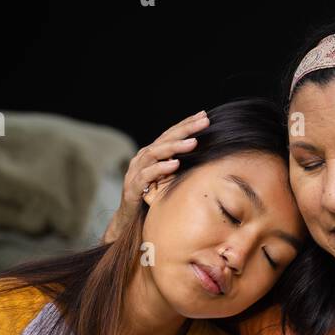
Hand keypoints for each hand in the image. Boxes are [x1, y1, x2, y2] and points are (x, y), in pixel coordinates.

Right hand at [101, 110, 208, 242]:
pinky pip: (147, 175)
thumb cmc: (152, 197)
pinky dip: (161, 169)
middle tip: (203, 122)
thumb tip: (205, 158)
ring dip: (175, 147)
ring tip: (193, 143)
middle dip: (185, 129)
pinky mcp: (133, 186)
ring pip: (155, 153)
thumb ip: (180, 167)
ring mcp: (136, 171)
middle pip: (165, 138)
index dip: (187, 124)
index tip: (204, 116)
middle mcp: (143, 158)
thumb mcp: (168, 179)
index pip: (171, 134)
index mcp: (152, 153)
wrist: (129, 218)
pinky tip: (175, 165)